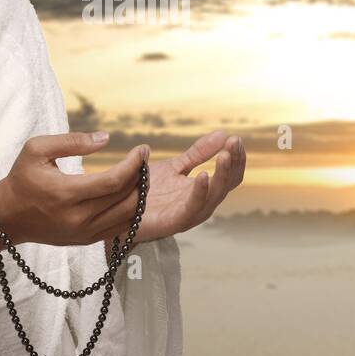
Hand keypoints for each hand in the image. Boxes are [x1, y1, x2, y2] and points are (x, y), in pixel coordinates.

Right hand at [0, 132, 147, 246]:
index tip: (142, 149)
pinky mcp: (86, 240)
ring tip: (139, 175)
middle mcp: (78, 218)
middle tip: (143, 159)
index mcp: (66, 194)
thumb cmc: (21, 179)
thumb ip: (71, 141)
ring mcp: (84, 233)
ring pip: (128, 216)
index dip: (134, 164)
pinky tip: (131, 194)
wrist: (6, 217)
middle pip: (126, 199)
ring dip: (140, 194)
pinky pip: (120, 228)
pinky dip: (131, 212)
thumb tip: (105, 138)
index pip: (114, 181)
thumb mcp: (37, 149)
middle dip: (141, 176)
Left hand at [126, 130, 245, 244]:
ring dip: (222, 175)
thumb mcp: (175, 166)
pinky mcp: (175, 222)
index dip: (236, 158)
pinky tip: (204, 175)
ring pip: (215, 196)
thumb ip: (198, 153)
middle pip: (227, 184)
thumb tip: (222, 133)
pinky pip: (193, 207)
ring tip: (225, 155)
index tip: (236, 138)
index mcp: (204, 191)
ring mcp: (190, 214)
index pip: (230, 175)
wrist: (118, 210)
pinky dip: (200, 192)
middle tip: (234, 142)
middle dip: (234, 162)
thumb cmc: (146, 191)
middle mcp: (202, 203)